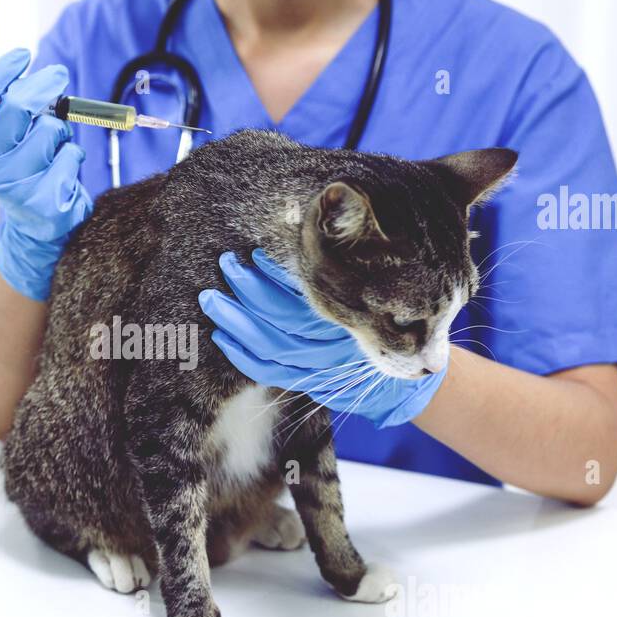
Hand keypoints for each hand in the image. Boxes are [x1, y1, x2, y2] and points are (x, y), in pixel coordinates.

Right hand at [0, 48, 92, 300]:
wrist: (36, 224)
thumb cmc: (13, 166)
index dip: (0, 73)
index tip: (23, 55)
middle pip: (17, 106)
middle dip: (42, 86)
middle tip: (58, 75)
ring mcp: (15, 188)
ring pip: (50, 129)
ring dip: (61, 131)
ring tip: (54, 146)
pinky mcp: (45, 204)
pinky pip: (71, 156)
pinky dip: (73, 156)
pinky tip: (62, 172)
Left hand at [198, 250, 445, 428]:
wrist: (405, 380)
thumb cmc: (388, 323)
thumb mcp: (372, 294)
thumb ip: (340, 273)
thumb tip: (301, 232)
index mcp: (351, 316)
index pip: (304, 295)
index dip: (276, 276)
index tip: (256, 253)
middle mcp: (333, 344)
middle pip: (279, 319)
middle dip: (246, 290)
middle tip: (226, 264)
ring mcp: (318, 367)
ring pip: (267, 345)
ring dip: (234, 320)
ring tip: (212, 297)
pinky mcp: (306, 383)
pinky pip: (266, 372)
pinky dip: (239, 354)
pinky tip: (221, 335)